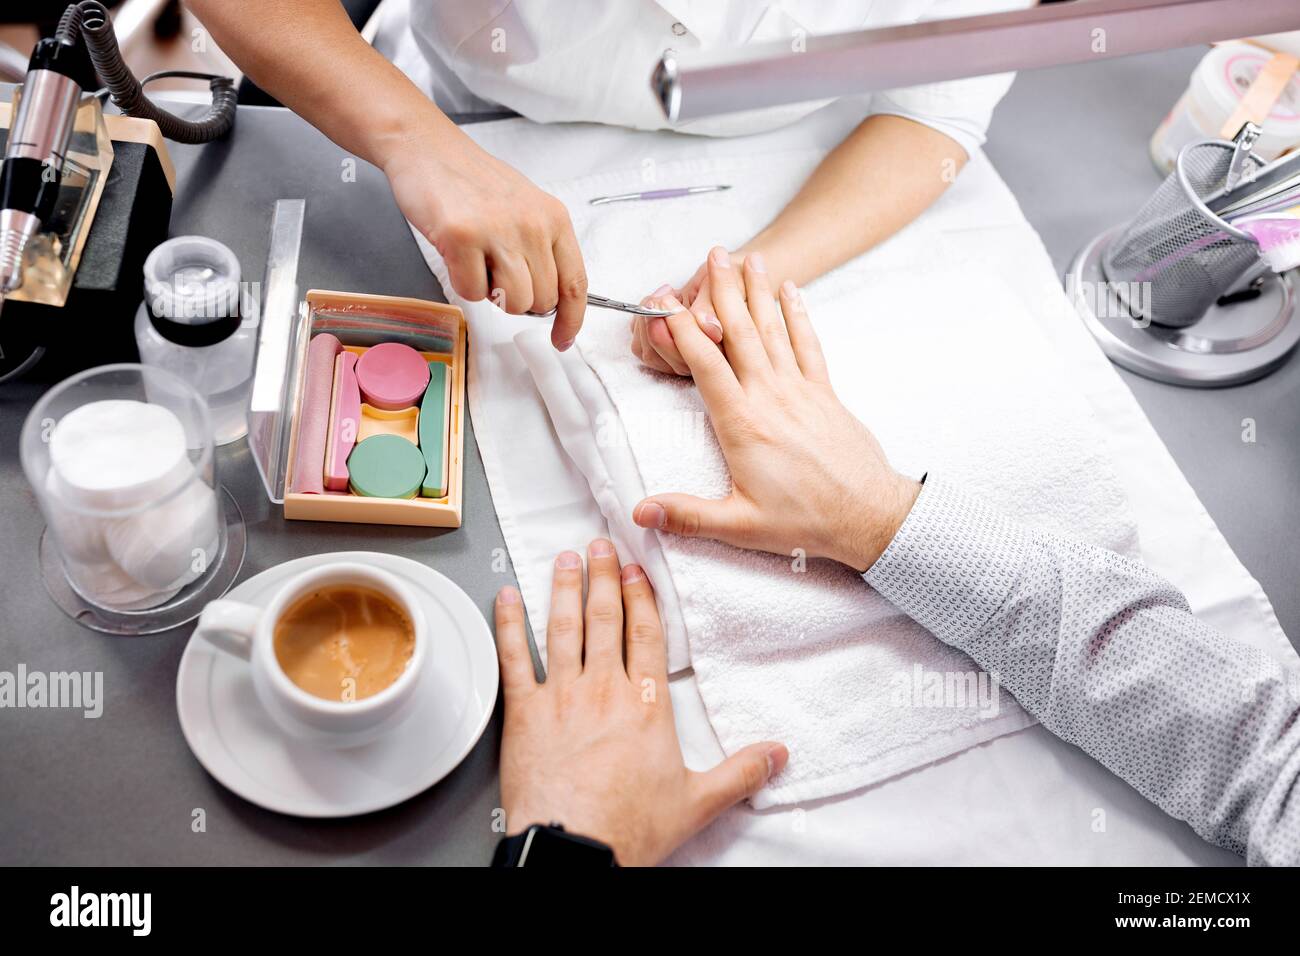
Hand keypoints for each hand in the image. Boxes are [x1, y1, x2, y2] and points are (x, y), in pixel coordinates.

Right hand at [385, 124, 587, 349]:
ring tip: (478, 261)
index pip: (575, 283)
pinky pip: (473, 292)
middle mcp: (532, 224)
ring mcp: (497, 230)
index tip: (563, 339)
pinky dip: (462, 282)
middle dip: (519, 300)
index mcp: (553, 218)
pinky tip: (456, 253)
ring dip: (492, 294)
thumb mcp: (525, 208)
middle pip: (542, 301)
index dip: (572, 320)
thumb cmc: (473, 182)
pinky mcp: (462, 238)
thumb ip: (542, 249)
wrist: (427, 148)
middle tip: (496, 272)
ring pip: (512, 303)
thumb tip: (551, 300)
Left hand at [493, 539, 787, 865]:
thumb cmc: (630, 827)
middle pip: (604, 619)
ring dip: (565, 589)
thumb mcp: (698, 801)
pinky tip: (506, 598)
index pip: (646, 634)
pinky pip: (514, 659)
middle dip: (603, 577)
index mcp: (646, 704)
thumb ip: (740, 772)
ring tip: (565, 559)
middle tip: (600, 545)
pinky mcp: (525, 714)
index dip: (641, 596)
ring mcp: (562, 697)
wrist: (578, 850)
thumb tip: (779, 754)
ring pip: (563, 628)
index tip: (637, 569)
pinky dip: (509, 625)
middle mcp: (604, 690)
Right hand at [631, 247, 920, 571]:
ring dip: (758, 292)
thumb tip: (640, 511)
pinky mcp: (825, 394)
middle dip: (721, 291)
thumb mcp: (740, 526)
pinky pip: (808, 345)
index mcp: (743, 424)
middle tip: (711, 254)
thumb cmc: (806, 522)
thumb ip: (688, 515)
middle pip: (740, 333)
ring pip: (774, 330)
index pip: (705, 365)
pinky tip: (792, 291)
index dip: (681, 331)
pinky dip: (798, 315)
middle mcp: (771, 397)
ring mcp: (801, 391)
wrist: (869, 517)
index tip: (663, 303)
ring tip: (747, 258)